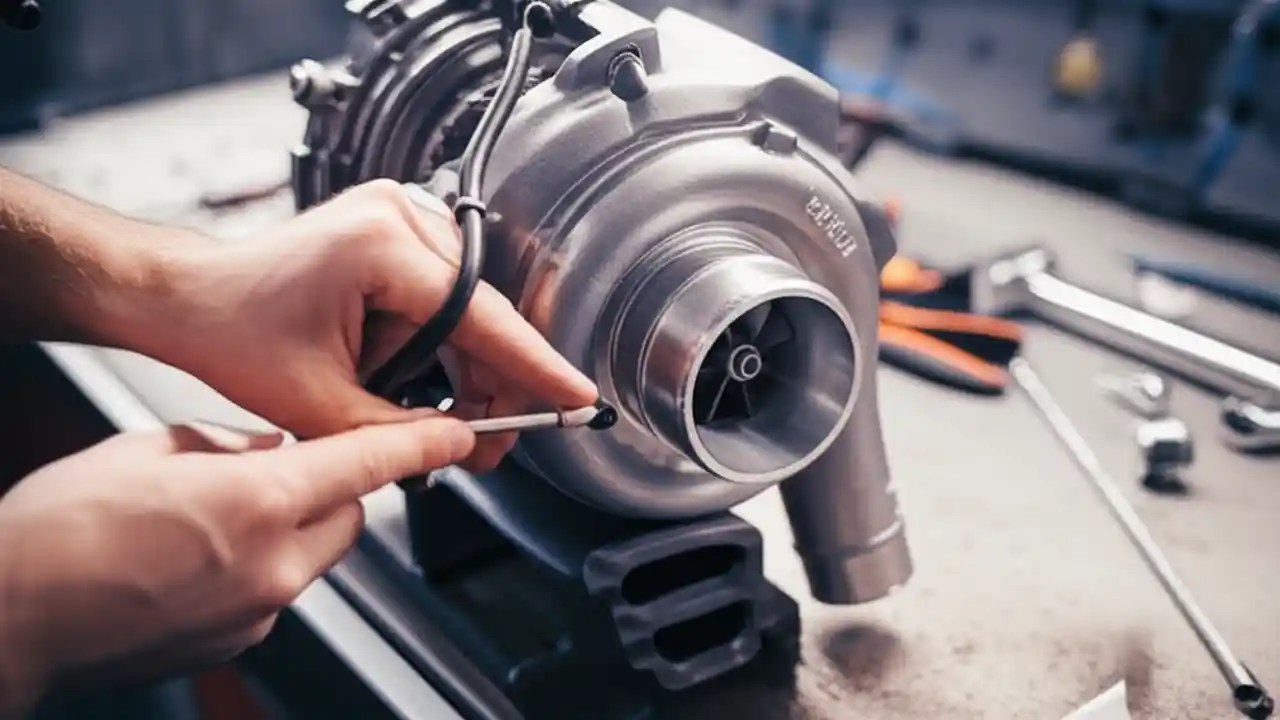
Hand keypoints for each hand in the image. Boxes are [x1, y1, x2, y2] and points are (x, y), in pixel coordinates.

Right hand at [0, 416, 473, 715]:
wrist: (10, 614)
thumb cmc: (60, 531)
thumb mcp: (151, 449)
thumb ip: (230, 445)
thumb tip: (270, 449)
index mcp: (256, 502)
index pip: (369, 464)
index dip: (421, 444)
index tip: (456, 434)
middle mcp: (271, 563)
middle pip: (350, 513)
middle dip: (335, 485)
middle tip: (284, 465)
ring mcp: (258, 611)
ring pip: (316, 553)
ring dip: (296, 525)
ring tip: (222, 511)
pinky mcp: (239, 640)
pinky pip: (280, 589)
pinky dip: (264, 564)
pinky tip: (204, 554)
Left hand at [127, 179, 596, 470]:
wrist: (192, 297)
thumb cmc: (233, 333)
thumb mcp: (322, 405)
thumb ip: (404, 433)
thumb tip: (467, 443)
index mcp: (380, 248)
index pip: (480, 316)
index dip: (533, 365)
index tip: (575, 396)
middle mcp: (397, 217)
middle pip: (480, 316)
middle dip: (490, 385)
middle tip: (486, 445)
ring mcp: (397, 218)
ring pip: (467, 312)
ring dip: (464, 370)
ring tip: (446, 425)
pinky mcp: (394, 233)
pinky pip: (444, 299)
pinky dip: (441, 347)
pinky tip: (424, 386)